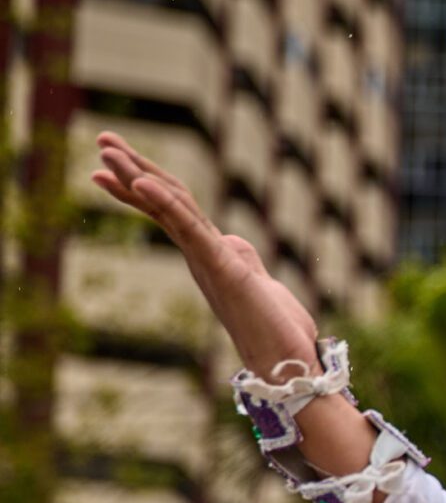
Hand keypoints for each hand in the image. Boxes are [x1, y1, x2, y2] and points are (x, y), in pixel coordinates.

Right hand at [91, 131, 373, 475]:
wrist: (288, 363)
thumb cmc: (275, 328)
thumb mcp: (259, 281)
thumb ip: (242, 257)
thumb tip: (232, 240)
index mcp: (209, 254)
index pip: (171, 209)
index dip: (142, 184)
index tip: (112, 162)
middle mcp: (201, 255)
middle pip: (163, 201)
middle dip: (131, 169)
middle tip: (101, 140)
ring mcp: (210, 261)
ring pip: (169, 209)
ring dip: (138, 175)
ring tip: (108, 151)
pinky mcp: (225, 269)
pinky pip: (191, 229)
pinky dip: (167, 204)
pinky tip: (144, 182)